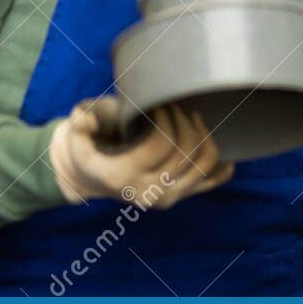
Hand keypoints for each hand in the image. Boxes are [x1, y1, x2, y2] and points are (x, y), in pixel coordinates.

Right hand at [48, 101, 233, 209]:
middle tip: (176, 106)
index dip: (165, 119)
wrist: (89, 178)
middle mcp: (147, 193)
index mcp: (123, 177)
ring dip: (203, 136)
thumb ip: (81, 122)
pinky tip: (226, 156)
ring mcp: (165, 199)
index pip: (160, 145)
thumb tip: (86, 120)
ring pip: (202, 165)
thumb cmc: (87, 148)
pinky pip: (209, 184)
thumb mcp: (76, 134)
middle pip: (184, 152)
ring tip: (192, 118)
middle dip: (185, 121)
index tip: (160, 104)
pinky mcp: (177, 198)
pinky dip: (221, 169)